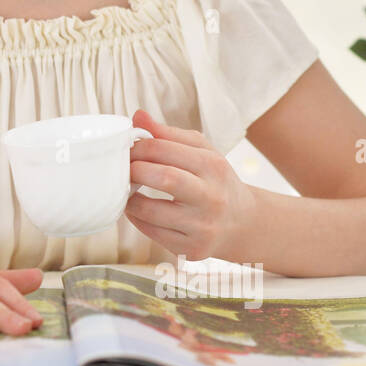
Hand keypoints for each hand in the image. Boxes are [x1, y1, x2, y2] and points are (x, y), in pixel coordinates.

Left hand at [124, 109, 256, 261]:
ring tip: (128, 191)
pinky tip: (139, 210)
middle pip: (163, 178)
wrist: (242, 223)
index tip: (127, 149)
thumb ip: (169, 134)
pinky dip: (137, 220)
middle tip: (124, 169)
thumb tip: (138, 116)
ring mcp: (202, 226)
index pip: (165, 148)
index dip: (138, 147)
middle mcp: (212, 196)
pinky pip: (152, 233)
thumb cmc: (215, 182)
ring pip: (151, 211)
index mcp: (214, 166)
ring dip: (130, 199)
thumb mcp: (202, 152)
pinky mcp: (192, 249)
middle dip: (134, 170)